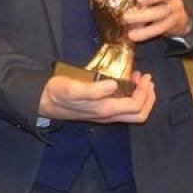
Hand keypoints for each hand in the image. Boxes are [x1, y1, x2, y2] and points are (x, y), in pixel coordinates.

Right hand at [38, 71, 155, 123]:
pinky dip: (132, 97)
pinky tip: (126, 84)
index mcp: (105, 110)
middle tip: (148, 80)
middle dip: (149, 98)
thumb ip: (94, 89)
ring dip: (142, 98)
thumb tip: (114, 84)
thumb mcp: (73, 88)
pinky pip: (124, 108)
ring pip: (133, 114)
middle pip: (139, 115)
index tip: (145, 76)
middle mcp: (108, 115)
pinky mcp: (101, 111)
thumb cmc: (58, 93)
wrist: (44, 102)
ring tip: (140, 80)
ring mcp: (105, 115)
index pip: (135, 106)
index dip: (144, 93)